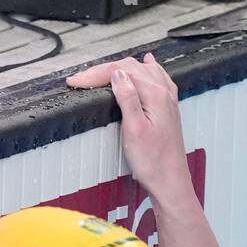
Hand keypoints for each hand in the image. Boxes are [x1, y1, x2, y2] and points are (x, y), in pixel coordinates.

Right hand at [65, 53, 193, 202]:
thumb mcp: (134, 130)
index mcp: (155, 95)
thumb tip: (118, 73)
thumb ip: (127, 98)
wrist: (171, 182)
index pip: (121, 71)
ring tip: (100, 74)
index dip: (95, 74)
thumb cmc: (154, 163)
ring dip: (120, 68)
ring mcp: (168, 99)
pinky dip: (146, 69)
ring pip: (142, 70)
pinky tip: (147, 64)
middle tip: (82, 80)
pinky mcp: (169, 107)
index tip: (76, 81)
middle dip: (103, 70)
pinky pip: (158, 77)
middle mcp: (164, 93)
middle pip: (130, 67)